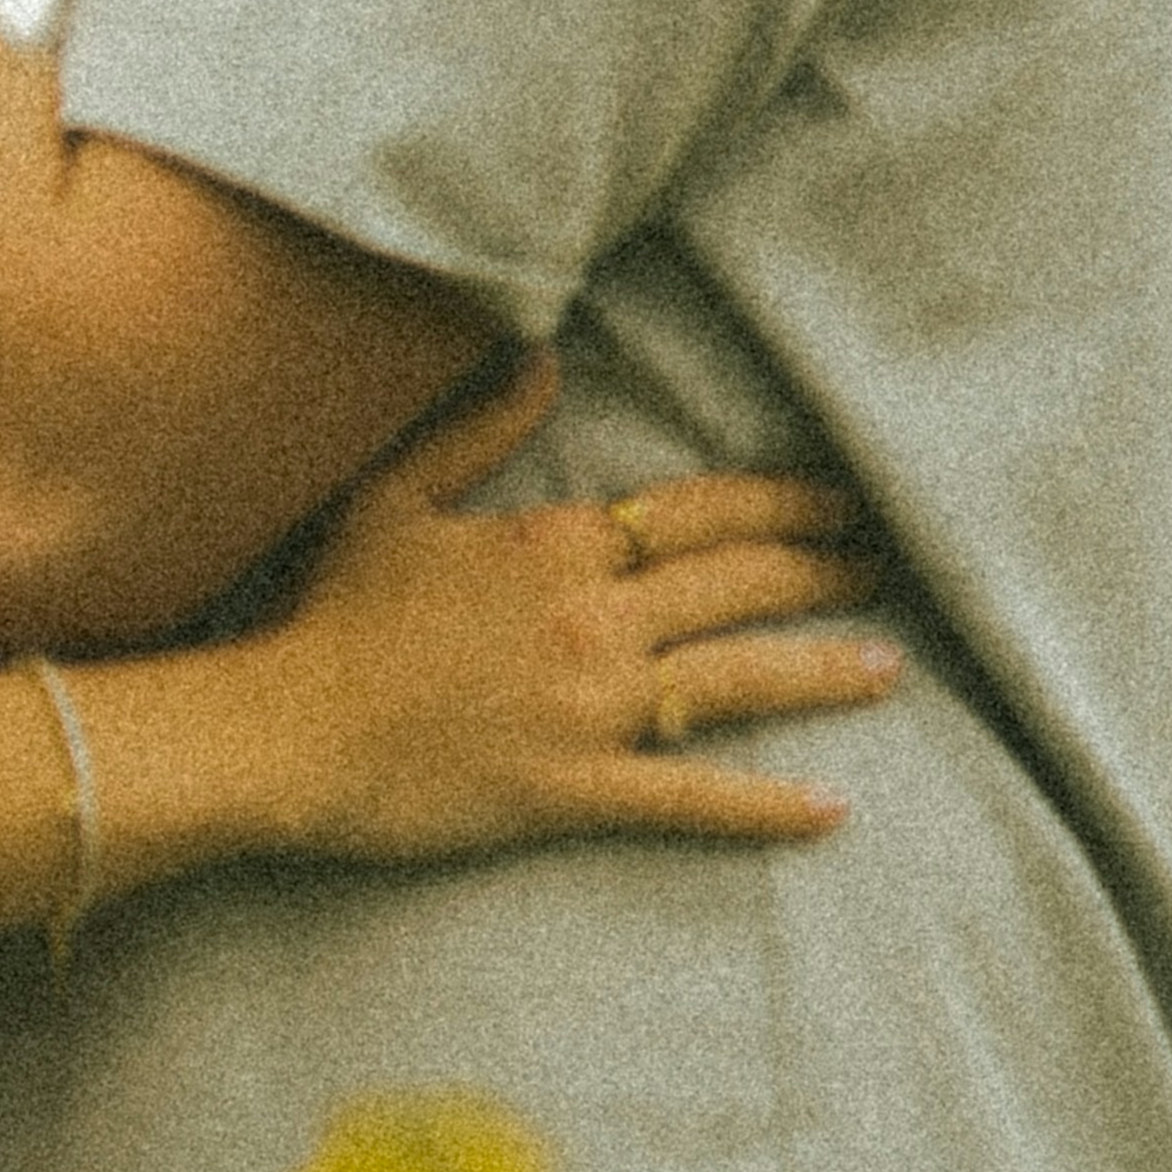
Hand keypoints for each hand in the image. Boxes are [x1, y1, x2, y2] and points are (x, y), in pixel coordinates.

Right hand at [270, 357, 898, 857]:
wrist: (281, 731)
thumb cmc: (325, 618)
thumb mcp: (390, 500)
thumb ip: (473, 430)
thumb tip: (542, 360)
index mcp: (556, 546)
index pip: (699, 512)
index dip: (784, 502)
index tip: (844, 500)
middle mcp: (592, 618)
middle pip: (741, 585)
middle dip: (825, 571)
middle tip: (890, 569)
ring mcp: (590, 708)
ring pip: (737, 681)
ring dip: (822, 670)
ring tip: (888, 665)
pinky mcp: (574, 790)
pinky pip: (691, 798)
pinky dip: (766, 807)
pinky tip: (832, 811)